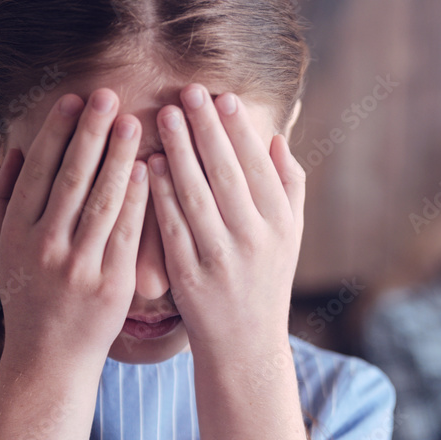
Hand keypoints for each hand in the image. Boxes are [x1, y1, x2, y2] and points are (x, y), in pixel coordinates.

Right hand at [0, 89, 147, 366]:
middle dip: (91, 134)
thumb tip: (13, 151)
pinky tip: (149, 172)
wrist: (50, 357)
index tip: (75, 100)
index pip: (38, 171)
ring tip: (135, 124)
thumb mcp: (0, 250)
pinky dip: (138, 201)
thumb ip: (1, 201)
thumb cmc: (27, 296)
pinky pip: (127, 235)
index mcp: (15, 233)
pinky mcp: (111, 285)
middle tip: (110, 96)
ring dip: (119, 159)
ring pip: (101, 202)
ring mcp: (78, 267)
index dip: (57, 132)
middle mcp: (43, 246)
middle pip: (70, 179)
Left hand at [147, 84, 303, 357]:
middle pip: (227, 174)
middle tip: (187, 93)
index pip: (258, 167)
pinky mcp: (189, 275)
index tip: (222, 98)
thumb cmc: (266, 281)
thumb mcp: (290, 236)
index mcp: (280, 225)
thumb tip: (276, 140)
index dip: (239, 131)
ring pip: (197, 195)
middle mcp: (254, 240)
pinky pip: (172, 226)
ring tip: (163, 116)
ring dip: (179, 152)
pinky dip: (160, 193)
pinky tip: (149, 164)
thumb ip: (288, 187)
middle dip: (206, 130)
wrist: (245, 345)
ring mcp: (220, 258)